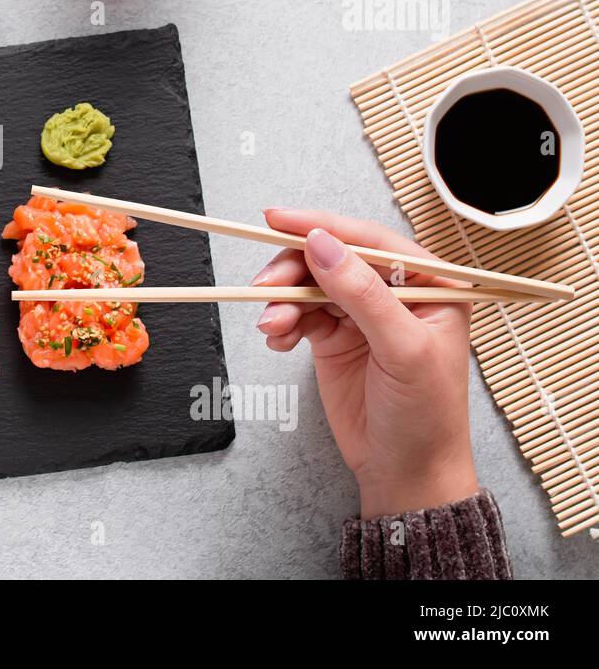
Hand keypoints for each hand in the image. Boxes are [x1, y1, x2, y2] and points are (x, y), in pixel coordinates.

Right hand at [251, 210, 479, 518]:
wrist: (405, 474)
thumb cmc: (426, 417)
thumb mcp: (403, 350)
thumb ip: (363, 294)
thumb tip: (323, 245)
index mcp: (430, 285)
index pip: (370, 240)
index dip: (323, 226)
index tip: (279, 221)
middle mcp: (394, 293)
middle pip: (331, 258)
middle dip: (293, 269)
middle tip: (265, 286)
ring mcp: (361, 315)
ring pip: (309, 285)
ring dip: (283, 301)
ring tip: (272, 326)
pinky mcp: (334, 338)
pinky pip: (298, 314)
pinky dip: (282, 323)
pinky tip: (278, 340)